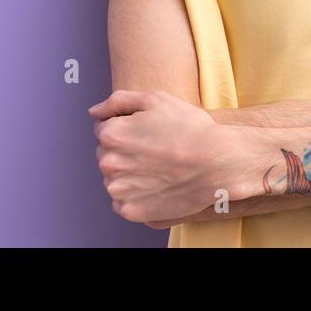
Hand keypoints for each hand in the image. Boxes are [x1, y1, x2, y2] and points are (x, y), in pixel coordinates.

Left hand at [88, 89, 231, 224]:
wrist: (216, 162)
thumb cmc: (189, 128)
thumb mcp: (155, 99)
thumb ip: (118, 101)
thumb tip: (94, 112)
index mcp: (111, 134)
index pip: (104, 129)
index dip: (127, 128)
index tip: (148, 132)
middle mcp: (109, 163)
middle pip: (107, 154)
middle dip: (125, 151)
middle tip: (155, 149)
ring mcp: (119, 190)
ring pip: (114, 179)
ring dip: (128, 174)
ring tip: (158, 168)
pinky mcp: (131, 210)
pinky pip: (123, 201)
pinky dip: (135, 195)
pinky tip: (156, 185)